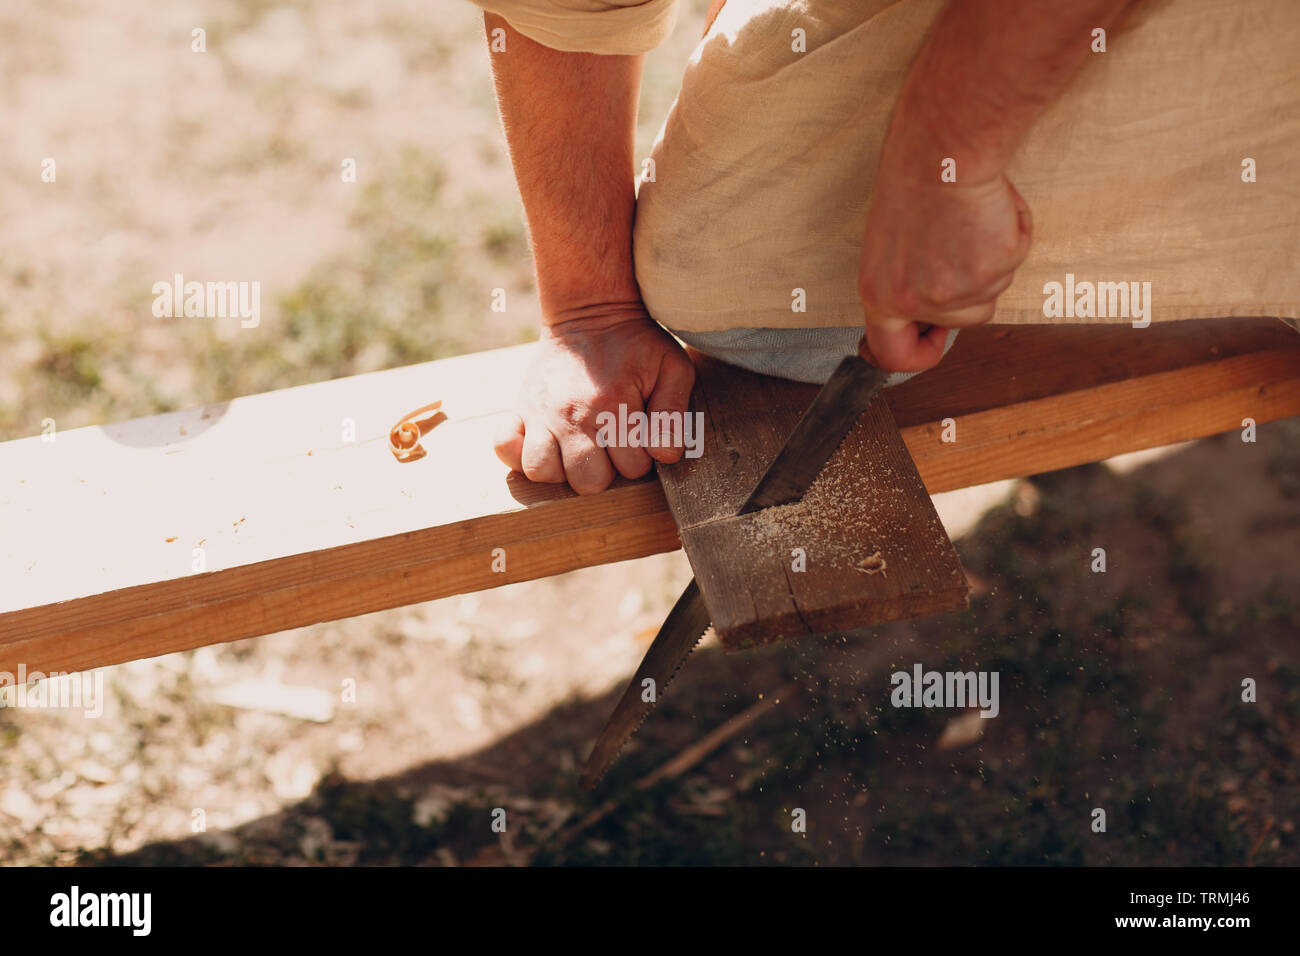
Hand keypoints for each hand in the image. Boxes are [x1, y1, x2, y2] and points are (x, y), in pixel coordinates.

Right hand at [493, 313, 695, 494]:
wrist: (590, 311)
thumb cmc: (636, 343)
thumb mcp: (671, 368)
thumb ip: (673, 414)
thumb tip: (664, 455)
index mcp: (612, 407)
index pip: (632, 468)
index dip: (643, 456)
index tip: (640, 434)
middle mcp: (571, 415)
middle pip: (587, 481)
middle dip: (605, 471)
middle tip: (610, 445)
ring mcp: (540, 413)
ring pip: (542, 471)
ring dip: (563, 469)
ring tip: (578, 449)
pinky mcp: (520, 408)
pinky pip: (504, 447)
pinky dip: (519, 454)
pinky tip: (545, 444)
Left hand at [858, 150, 1031, 370]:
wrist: (944, 148)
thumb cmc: (914, 180)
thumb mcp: (891, 245)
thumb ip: (908, 283)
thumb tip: (931, 315)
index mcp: (880, 295)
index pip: (895, 354)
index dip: (922, 351)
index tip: (937, 335)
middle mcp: (916, 300)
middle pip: (963, 322)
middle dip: (972, 288)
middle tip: (961, 242)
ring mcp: (956, 290)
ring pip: (993, 291)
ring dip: (991, 256)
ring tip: (970, 216)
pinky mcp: (993, 269)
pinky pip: (1017, 258)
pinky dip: (1013, 231)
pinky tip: (991, 205)